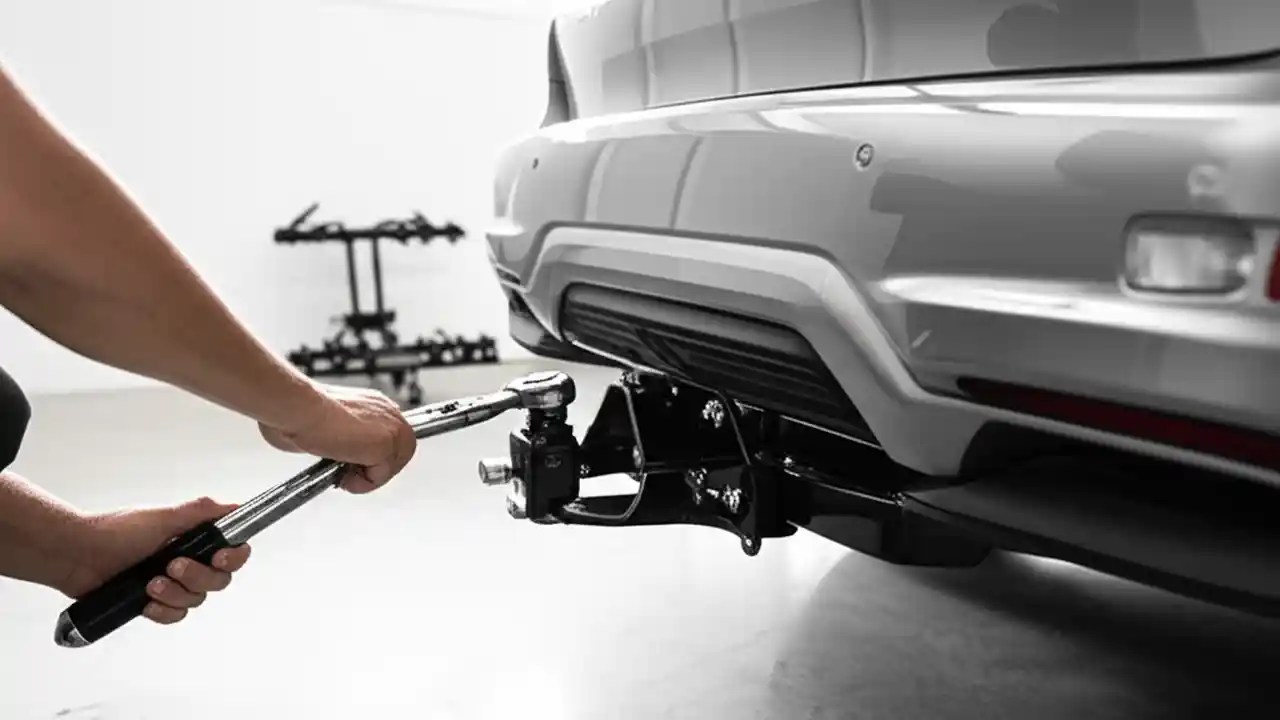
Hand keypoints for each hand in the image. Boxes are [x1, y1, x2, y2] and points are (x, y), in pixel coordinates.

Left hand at [60, 497, 250, 624]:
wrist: (78, 556)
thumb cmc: (115, 532)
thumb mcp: (162, 517)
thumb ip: (200, 513)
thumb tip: (234, 508)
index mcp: (194, 538)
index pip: (233, 551)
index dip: (234, 557)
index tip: (220, 557)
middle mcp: (188, 560)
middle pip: (218, 580)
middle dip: (197, 576)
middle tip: (172, 566)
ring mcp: (172, 583)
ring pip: (196, 600)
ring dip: (175, 594)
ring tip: (151, 584)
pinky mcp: (155, 602)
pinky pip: (175, 615)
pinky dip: (164, 611)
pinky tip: (146, 602)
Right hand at [259, 384, 415, 493]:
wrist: (300, 409)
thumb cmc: (304, 414)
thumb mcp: (331, 425)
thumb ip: (348, 437)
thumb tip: (343, 454)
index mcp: (377, 405)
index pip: (390, 442)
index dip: (370, 460)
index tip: (347, 464)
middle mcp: (390, 413)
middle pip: (398, 457)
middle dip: (372, 470)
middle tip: (343, 471)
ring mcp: (392, 428)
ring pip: (390, 468)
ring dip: (364, 478)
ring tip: (339, 469)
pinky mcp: (387, 445)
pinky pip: (379, 478)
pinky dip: (359, 483)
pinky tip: (340, 469)